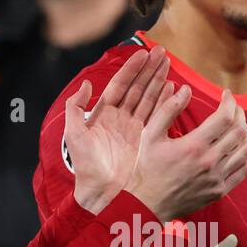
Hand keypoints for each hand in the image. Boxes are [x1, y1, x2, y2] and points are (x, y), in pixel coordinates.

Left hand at [65, 47, 170, 212]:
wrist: (101, 193)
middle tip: (161, 52)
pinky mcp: (145, 140)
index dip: (131, 69)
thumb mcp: (74, 135)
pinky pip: (157, 116)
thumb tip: (86, 84)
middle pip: (137, 88)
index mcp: (103, 114)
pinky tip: (172, 88)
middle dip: (149, 70)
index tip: (142, 54)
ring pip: (148, 98)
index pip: (120, 85)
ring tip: (169, 63)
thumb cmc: (85, 167)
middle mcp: (120, 118)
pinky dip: (164, 102)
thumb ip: (75, 108)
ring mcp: (134, 128)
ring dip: (158, 81)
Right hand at [126, 88, 246, 221]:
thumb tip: (185, 89)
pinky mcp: (220, 190)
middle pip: (238, 131)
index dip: (229, 102)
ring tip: (240, 124)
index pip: (224, 118)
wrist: (148, 202)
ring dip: (246, 132)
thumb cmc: (147, 167)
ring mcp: (217, 178)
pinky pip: (243, 170)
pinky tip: (241, 146)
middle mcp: (209, 162)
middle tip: (234, 107)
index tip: (225, 94)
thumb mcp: (150, 134)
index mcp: (193, 146)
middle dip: (240, 114)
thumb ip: (167, 109)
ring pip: (245, 150)